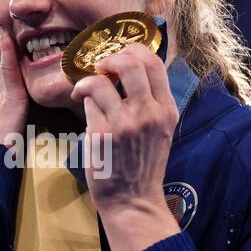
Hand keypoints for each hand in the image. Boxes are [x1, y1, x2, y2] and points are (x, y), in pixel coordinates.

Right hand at [0, 1, 29, 145]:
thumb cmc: (5, 158)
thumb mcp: (20, 133)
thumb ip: (28, 122)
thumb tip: (41, 119)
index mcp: (2, 98)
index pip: (3, 64)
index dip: (1, 43)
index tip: (1, 24)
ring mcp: (0, 94)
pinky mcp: (8, 101)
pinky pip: (6, 71)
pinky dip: (4, 52)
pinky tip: (5, 35)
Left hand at [70, 44, 180, 250]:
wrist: (133, 200)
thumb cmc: (143, 165)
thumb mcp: (159, 130)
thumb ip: (151, 101)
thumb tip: (129, 69)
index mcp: (167, 109)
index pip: (154, 62)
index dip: (133, 49)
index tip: (119, 56)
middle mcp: (149, 112)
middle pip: (130, 61)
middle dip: (110, 58)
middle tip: (101, 68)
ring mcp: (126, 123)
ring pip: (102, 80)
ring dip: (89, 80)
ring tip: (85, 89)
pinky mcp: (103, 134)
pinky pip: (88, 102)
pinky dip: (83, 100)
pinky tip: (84, 107)